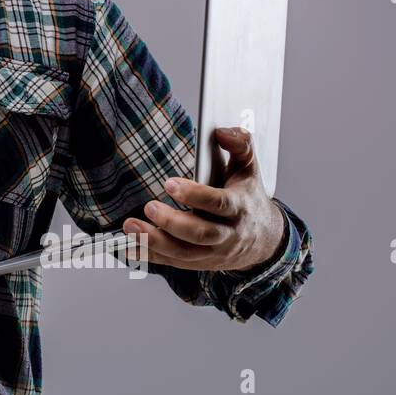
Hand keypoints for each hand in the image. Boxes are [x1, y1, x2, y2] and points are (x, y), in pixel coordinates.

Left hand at [122, 126, 285, 271]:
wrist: (266, 241)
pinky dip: (151, 256)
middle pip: (201, 233)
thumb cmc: (249, 198)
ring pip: (185, 253)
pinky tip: (129, 246)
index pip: (219, 203)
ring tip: (130, 226)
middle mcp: (229, 234)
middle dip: (172, 222)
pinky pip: (174, 262)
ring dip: (155, 241)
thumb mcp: (250, 170)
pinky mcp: (201, 263)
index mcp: (240, 208)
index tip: (169, 183)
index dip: (195, 195)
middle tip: (149, 207)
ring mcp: (214, 253)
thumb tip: (222, 131)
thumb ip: (240, 146)